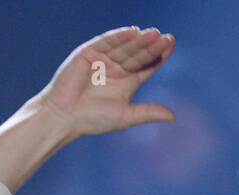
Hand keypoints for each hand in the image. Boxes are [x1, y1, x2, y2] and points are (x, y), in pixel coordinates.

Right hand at [36, 25, 176, 140]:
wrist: (64, 116)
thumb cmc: (92, 119)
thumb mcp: (125, 116)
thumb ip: (148, 113)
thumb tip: (174, 117)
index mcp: (127, 82)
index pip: (147, 65)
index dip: (159, 56)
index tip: (171, 43)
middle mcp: (116, 68)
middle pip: (138, 54)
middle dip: (151, 46)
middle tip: (166, 38)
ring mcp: (102, 59)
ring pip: (125, 47)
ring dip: (138, 40)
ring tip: (154, 34)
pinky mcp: (88, 52)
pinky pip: (106, 42)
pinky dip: (119, 36)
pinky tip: (133, 31)